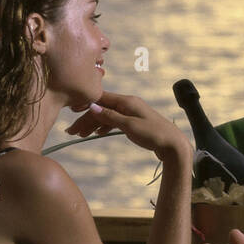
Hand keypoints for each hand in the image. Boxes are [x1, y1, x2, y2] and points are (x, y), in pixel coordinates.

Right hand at [66, 91, 190, 162]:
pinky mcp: (134, 122)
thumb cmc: (154, 134)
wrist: (173, 145)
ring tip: (81, 135)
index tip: (71, 111)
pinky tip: (97, 133)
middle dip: (86, 118)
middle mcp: (128, 104)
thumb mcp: (130, 126)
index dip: (85, 104)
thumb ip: (110, 116)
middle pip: (102, 108)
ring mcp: (131, 113)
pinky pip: (114, 121)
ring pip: (107, 115)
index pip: (101, 98)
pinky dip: (104, 126)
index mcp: (127, 101)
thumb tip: (92, 106)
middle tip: (72, 132)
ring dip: (93, 123)